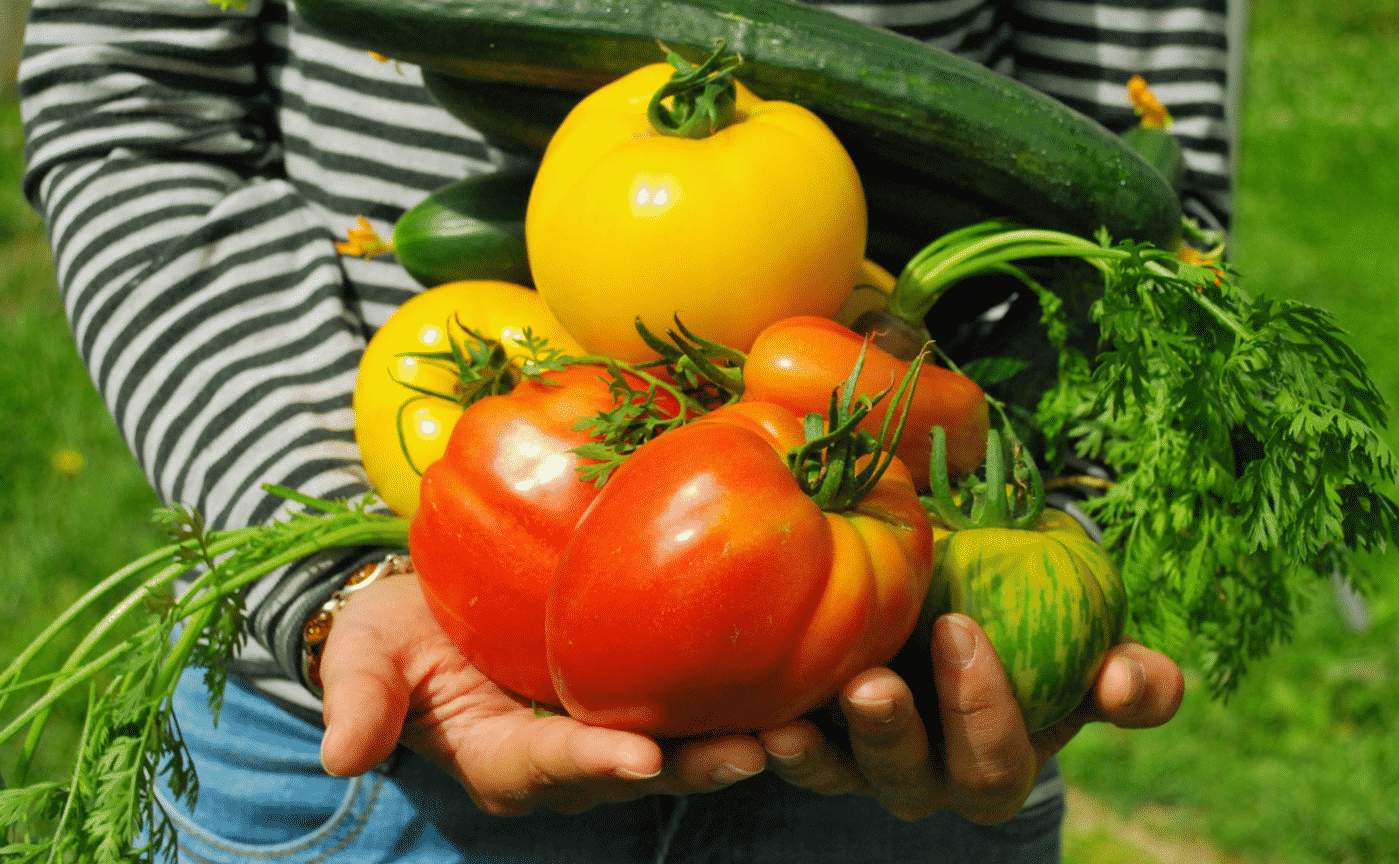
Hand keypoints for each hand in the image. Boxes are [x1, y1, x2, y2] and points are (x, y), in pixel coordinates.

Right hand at [317, 570, 767, 815]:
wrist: (439, 602)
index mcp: (505, 758)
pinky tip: (804, 669)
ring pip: (686, 745)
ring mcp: (614, 728)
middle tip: (756, 752)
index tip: (638, 761)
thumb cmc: (401, 631)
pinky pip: (699, 700)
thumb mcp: (368, 655)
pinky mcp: (647, 692)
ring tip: (800, 723)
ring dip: (741, 739)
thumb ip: (361, 698)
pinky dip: (747, 694)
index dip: (592, 765)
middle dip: (697, 768)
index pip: (550, 768)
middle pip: (641, 773)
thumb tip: (339, 757)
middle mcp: (572, 759)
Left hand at [757, 613, 1182, 824]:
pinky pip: (782, 747)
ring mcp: (858, 760)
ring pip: (837, 776)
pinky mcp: (805, 734)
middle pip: (910, 782)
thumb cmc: (1034, 619)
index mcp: (997, 760)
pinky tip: (742, 715)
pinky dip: (762, 735)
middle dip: (892, 737)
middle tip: (873, 685)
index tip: (961, 629)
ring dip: (814, 756)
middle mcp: (925, 776)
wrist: (958, 595)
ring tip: (789, 725)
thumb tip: (1126, 683)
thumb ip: (1130, 675)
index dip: (983, 711)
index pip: (996, 762)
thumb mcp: (1089, 641)